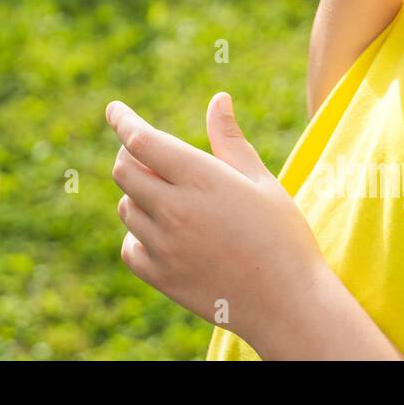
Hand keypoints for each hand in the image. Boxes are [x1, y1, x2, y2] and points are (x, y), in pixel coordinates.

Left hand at [106, 92, 328, 353]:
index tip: (114, 110)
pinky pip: (130, 247)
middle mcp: (175, 210)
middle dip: (131, 157)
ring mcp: (165, 246)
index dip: (123, 121)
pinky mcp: (161, 277)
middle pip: (124, 170)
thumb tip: (218, 99)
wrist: (289, 305)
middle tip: (151, 158)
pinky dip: (139, 236)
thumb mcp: (260, 181)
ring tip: (175, 202)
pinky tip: (165, 235)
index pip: (142, 140)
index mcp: (201, 179)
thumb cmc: (282, 236)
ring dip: (139, 197)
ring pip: (126, 208)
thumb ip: (229, 139)